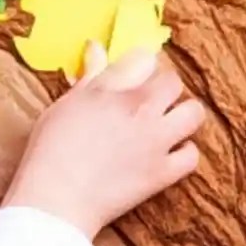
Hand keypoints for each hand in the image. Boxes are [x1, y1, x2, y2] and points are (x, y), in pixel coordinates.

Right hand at [2, 43, 205, 238]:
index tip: (134, 75)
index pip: (145, 59)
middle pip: (173, 82)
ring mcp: (157, 142)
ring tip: (167, 123)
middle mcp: (142, 110)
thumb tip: (96, 47)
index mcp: (115, 90)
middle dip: (165, 87)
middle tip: (150, 100)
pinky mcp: (163, 173)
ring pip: (194, 113)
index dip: (140, 65)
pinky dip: (184, 153)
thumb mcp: (66, 104)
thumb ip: (90, 75)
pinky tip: (169, 154)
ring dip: (184, 114)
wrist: (56, 198)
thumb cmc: (51, 149)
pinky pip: (191, 155)